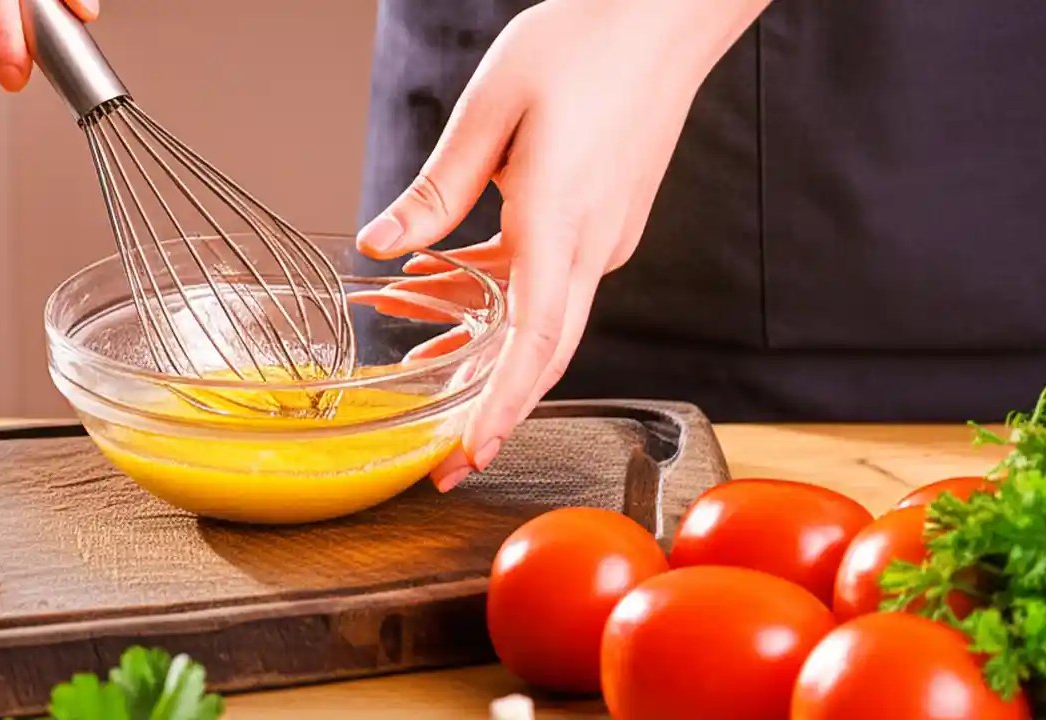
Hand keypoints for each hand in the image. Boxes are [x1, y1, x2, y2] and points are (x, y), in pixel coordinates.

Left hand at [356, 0, 766, 490]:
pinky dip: (497, 300)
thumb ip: (437, 189)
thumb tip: (380, 248)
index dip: (500, 407)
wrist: (665, 13)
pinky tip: (444, 285)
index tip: (469, 456)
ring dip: (482, 349)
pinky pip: (548, 282)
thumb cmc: (586, 43)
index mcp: (560, 218)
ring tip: (417, 360)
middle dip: (493, 415)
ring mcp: (604, 238)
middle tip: (446, 461)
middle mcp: (591, 244)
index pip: (534, 340)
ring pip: (540, 320)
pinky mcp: (602, 223)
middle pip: (543, 354)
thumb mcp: (492, 108)